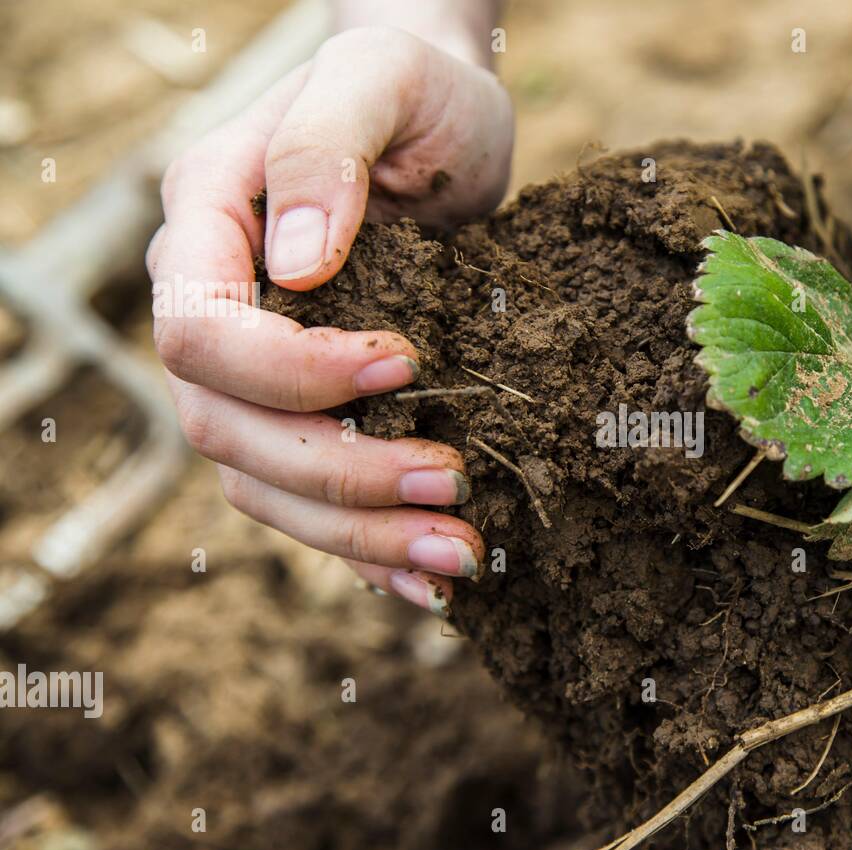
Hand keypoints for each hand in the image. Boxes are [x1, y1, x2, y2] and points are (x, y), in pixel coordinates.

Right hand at [147, 23, 513, 613]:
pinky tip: (427, 579)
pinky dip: (364, 548)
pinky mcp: (315, 410)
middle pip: (228, 429)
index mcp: (208, 226)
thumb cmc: (415, 91)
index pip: (204, 333)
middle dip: (338, 473)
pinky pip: (310, 499)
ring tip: (460, 553)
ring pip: (266, 484)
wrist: (446, 123)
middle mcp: (221, 310)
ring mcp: (260, 371)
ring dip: (358, 534)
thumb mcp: (380, 81)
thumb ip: (328, 149)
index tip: (406, 363)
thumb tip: (299, 262)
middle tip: (449, 486)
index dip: (290, 370)